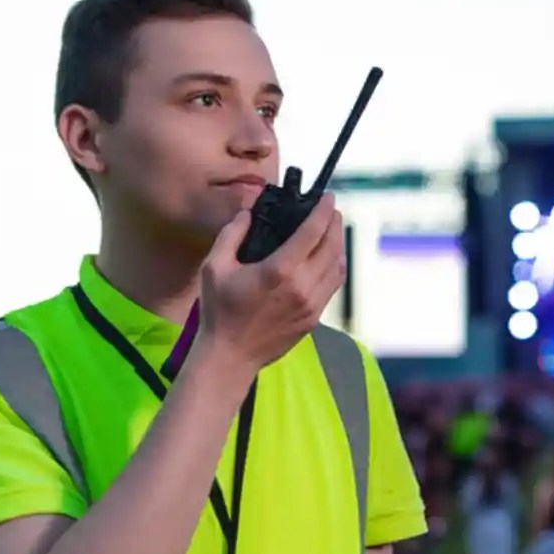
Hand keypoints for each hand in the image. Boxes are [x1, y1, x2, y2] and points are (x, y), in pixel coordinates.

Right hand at [196, 193, 345, 369]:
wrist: (230, 356)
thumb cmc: (219, 311)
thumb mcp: (215, 267)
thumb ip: (232, 234)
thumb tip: (248, 212)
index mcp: (280, 270)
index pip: (312, 232)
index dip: (323, 211)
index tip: (328, 197)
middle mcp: (302, 286)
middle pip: (331, 246)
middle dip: (334, 223)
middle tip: (330, 209)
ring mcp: (311, 304)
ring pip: (337, 266)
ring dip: (338, 243)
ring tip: (331, 229)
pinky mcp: (313, 318)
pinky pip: (333, 285)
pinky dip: (336, 266)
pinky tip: (330, 257)